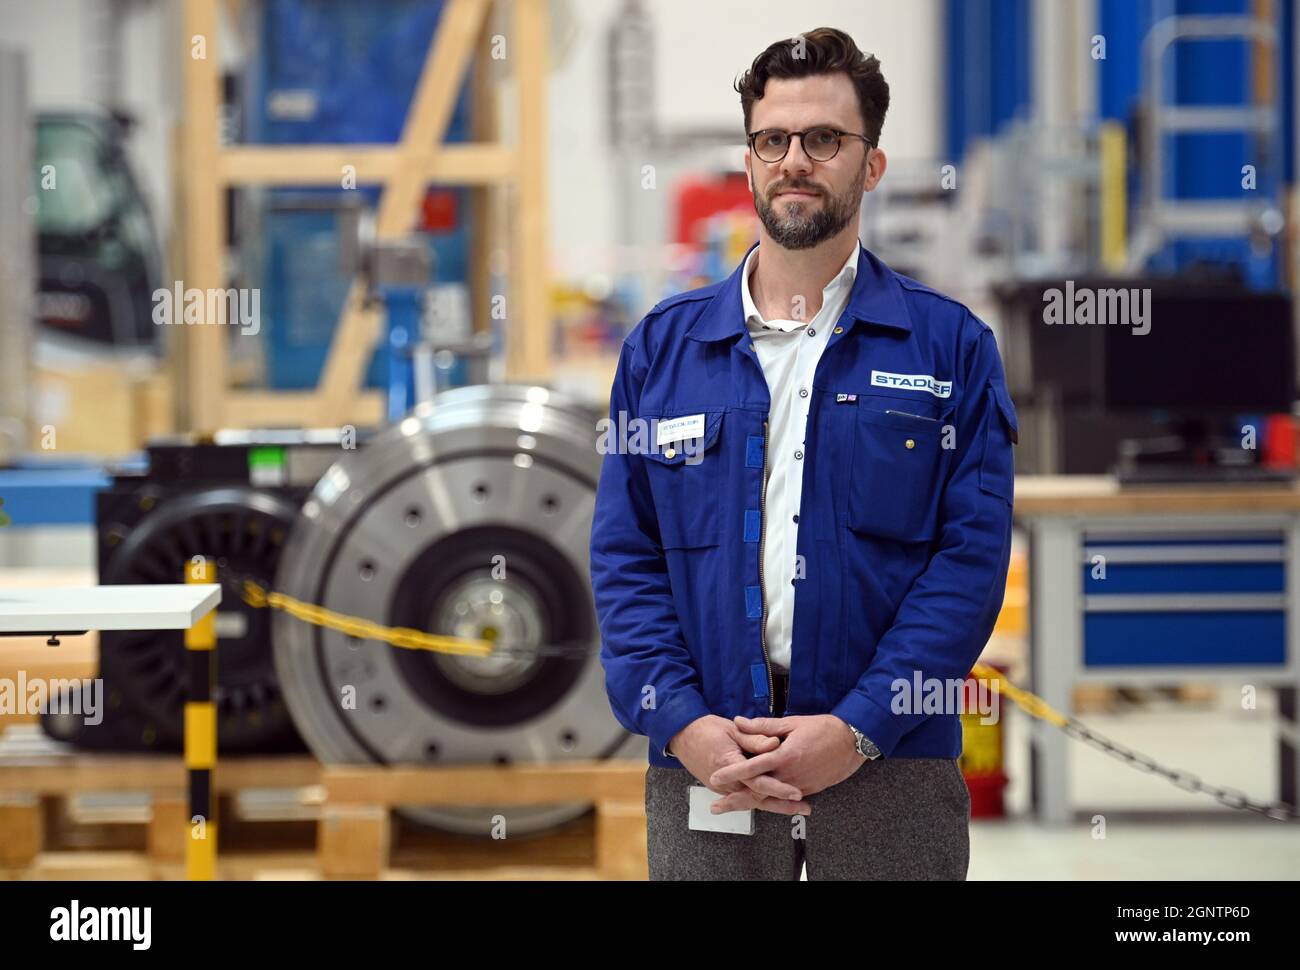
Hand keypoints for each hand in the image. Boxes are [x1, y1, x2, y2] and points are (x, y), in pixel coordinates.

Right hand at [668, 715, 810, 813]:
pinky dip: (761, 802)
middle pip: (758, 798)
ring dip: (775, 806)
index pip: (758, 782)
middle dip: (782, 805)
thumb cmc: (707, 729)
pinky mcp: (722, 789)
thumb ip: (754, 739)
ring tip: (797, 809)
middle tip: (805, 807)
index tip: (797, 791)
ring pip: (752, 802)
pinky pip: (744, 798)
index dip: (778, 788)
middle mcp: (726, 781)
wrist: (683, 736)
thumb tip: (775, 744)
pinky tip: (776, 805)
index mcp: (729, 764)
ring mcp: (723, 788)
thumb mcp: (732, 730)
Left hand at [707, 714, 864, 808]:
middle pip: (757, 792)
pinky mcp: (808, 791)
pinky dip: (767, 802)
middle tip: (715, 806)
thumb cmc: (823, 729)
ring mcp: (799, 786)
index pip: (752, 767)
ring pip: (769, 799)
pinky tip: (755, 804)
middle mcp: (790, 775)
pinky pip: (783, 800)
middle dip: (735, 800)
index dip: (732, 773)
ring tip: (729, 807)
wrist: (852, 742)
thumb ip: (763, 726)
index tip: (716, 777)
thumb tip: (739, 721)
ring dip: (748, 803)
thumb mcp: (792, 722)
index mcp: (785, 756)